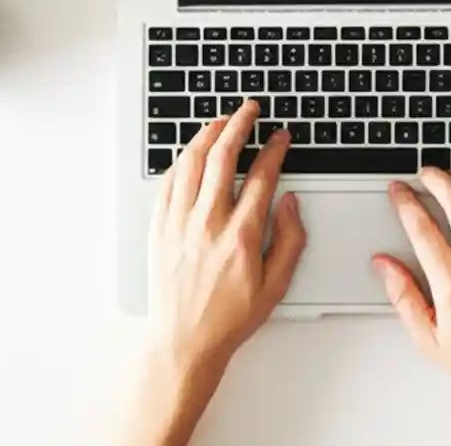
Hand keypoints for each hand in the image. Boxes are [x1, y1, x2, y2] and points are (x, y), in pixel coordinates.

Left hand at [133, 100, 305, 445]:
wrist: (184, 340)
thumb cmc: (229, 317)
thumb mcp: (276, 285)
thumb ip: (290, 240)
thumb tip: (289, 202)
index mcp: (241, 236)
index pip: (261, 176)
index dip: (274, 149)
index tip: (281, 137)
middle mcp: (207, 223)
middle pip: (223, 156)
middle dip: (239, 124)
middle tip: (249, 110)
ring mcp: (179, 223)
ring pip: (191, 161)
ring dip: (207, 134)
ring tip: (220, 121)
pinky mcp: (159, 228)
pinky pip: (168, 181)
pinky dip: (181, 160)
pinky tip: (191, 152)